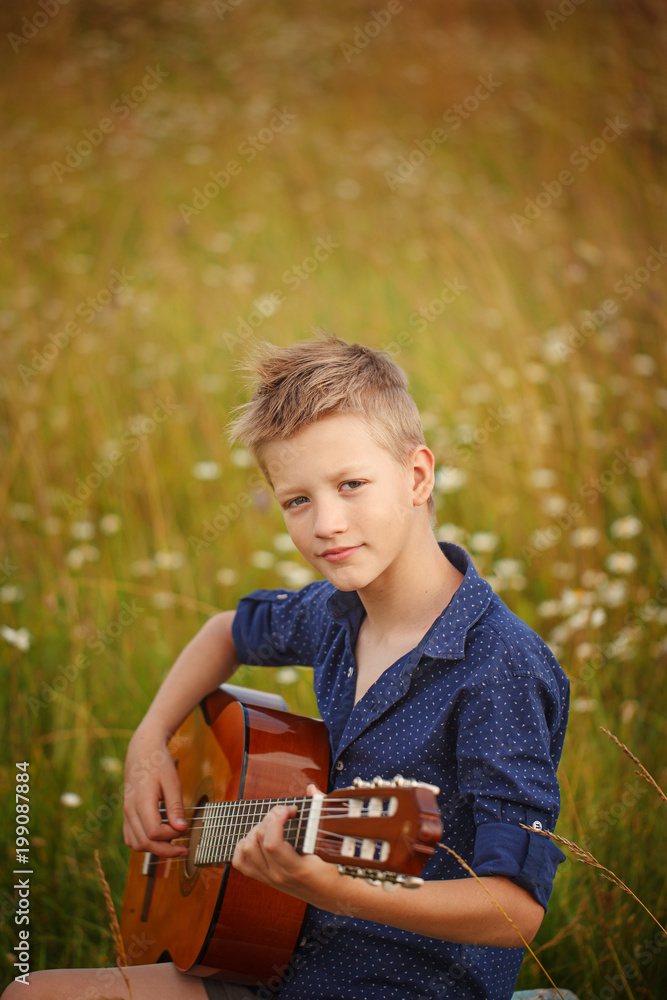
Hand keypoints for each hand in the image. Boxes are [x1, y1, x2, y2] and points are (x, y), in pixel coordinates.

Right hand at [122, 724, 188, 857]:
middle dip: (164, 851)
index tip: (184, 829)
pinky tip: (159, 838)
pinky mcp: (126, 814)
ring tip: (172, 843)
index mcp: (141, 801)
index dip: (170, 836)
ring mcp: (126, 813)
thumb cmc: (159, 764)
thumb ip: (175, 806)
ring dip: (153, 849)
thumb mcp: (172, 781)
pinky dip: (144, 842)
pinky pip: (130, 837)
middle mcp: (129, 810)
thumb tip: (181, 829)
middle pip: (143, 843)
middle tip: (183, 850)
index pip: (153, 832)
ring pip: (135, 843)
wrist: (142, 752)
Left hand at [231, 784, 330, 898]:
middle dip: (270, 818)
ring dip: (257, 830)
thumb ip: (321, 813)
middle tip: (285, 813)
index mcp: (297, 869)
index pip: (272, 843)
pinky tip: (259, 838)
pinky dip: (244, 846)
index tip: (291, 809)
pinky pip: (240, 862)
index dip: (277, 818)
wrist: (333, 895)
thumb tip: (311, 789)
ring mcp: (269, 878)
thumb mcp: (334, 844)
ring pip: (246, 848)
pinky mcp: (264, 879)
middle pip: (257, 839)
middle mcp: (279, 876)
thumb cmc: (336, 868)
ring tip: (273, 825)